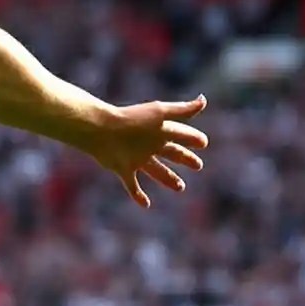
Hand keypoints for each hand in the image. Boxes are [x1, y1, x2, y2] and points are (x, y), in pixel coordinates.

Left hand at [86, 94, 208, 207]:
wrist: (101, 129)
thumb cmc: (132, 120)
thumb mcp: (159, 113)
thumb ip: (182, 109)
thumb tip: (203, 101)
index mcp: (158, 130)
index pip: (180, 134)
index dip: (192, 138)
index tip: (203, 142)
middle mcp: (149, 144)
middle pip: (171, 153)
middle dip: (184, 158)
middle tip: (198, 165)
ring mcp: (136, 157)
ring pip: (156, 170)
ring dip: (168, 178)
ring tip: (180, 187)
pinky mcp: (123, 168)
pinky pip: (132, 185)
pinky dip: (138, 195)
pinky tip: (146, 204)